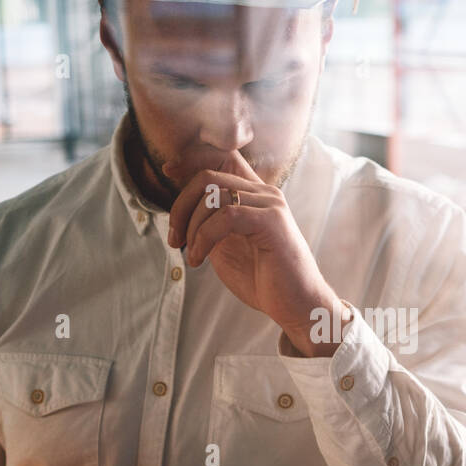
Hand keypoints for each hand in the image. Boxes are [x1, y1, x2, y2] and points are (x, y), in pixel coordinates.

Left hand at [165, 151, 342, 356]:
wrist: (297, 306)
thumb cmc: (264, 281)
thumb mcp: (226, 247)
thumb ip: (208, 225)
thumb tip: (180, 211)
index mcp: (254, 196)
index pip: (221, 158)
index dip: (190, 160)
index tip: (168, 171)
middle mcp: (264, 193)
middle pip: (208, 176)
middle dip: (181, 206)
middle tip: (174, 238)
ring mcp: (270, 204)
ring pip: (213, 196)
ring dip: (192, 227)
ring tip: (191, 255)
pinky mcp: (271, 221)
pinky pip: (225, 216)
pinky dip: (204, 238)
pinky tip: (199, 259)